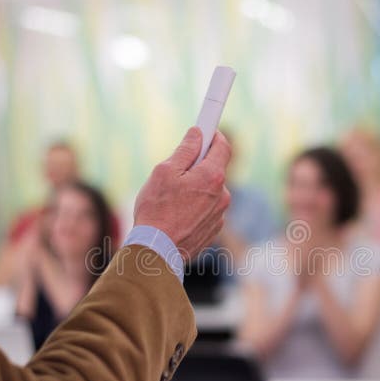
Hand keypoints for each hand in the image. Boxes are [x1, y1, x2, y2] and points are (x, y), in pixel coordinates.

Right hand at [134, 127, 231, 261]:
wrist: (157, 251)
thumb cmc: (156, 210)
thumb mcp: (164, 172)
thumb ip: (184, 150)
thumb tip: (197, 134)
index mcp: (212, 176)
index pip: (222, 146)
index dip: (214, 135)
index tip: (207, 128)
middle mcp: (222, 195)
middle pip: (214, 170)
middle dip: (198, 166)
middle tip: (176, 169)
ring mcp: (220, 215)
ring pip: (209, 191)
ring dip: (195, 189)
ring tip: (171, 200)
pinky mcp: (214, 230)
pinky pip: (206, 210)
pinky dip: (195, 207)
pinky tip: (176, 215)